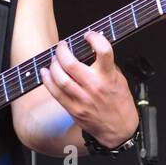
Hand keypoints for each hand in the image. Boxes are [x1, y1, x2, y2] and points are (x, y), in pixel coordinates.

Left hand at [38, 30, 137, 147]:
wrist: (120, 129)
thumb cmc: (120, 103)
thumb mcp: (119, 79)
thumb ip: (106, 65)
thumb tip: (92, 50)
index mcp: (108, 77)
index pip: (103, 51)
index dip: (95, 38)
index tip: (89, 35)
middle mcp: (94, 87)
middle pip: (71, 64)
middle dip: (62, 50)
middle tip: (62, 46)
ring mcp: (82, 99)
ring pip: (60, 78)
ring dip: (53, 64)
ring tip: (54, 59)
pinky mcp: (73, 109)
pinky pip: (56, 92)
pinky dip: (48, 80)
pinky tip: (45, 72)